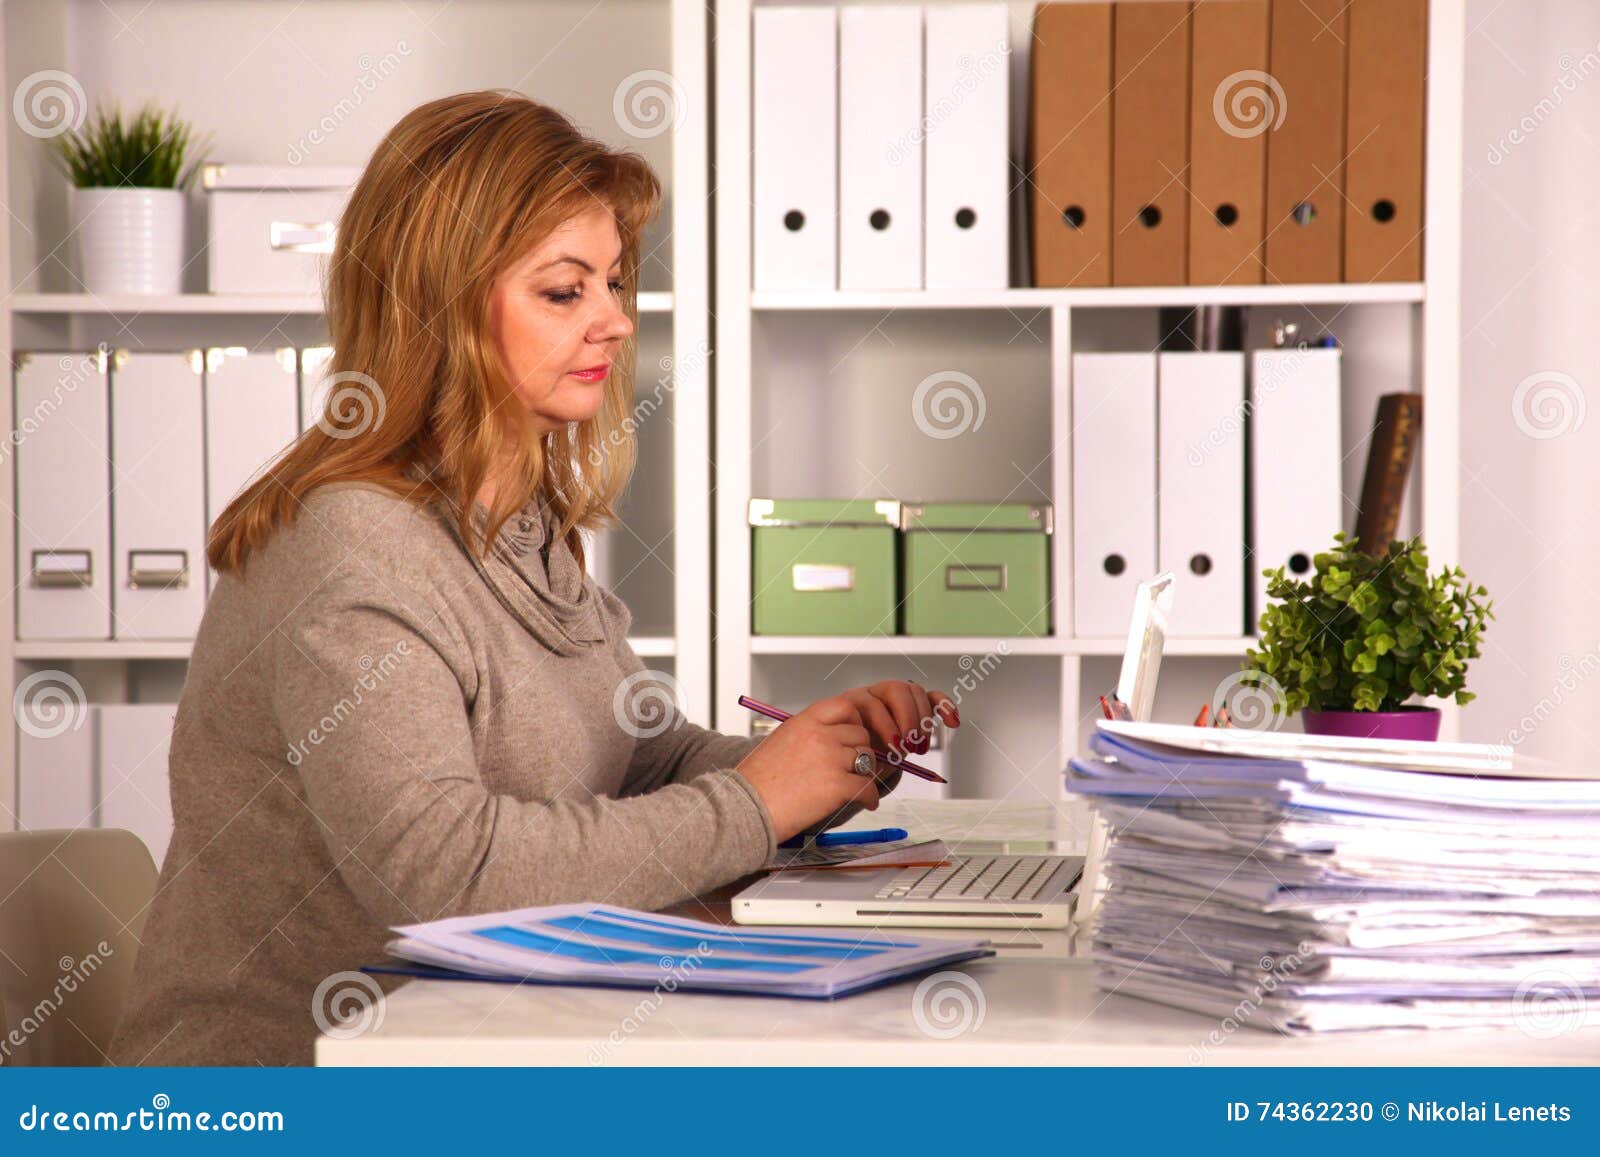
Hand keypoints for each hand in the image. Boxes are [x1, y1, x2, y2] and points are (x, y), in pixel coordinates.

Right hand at [734, 695, 882, 842]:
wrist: (746, 808)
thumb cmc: (757, 782)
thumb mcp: (779, 742)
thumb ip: (806, 735)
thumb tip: (830, 740)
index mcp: (803, 722)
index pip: (844, 706)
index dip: (855, 719)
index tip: (854, 732)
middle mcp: (820, 735)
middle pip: (860, 734)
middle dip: (860, 749)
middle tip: (856, 765)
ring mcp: (830, 759)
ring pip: (867, 759)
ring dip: (866, 772)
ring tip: (859, 785)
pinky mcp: (838, 785)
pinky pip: (867, 786)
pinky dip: (870, 796)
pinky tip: (867, 802)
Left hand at [839, 679, 959, 762]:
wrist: (860, 750)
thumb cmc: (857, 753)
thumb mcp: (855, 756)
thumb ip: (862, 758)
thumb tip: (874, 767)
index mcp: (855, 703)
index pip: (872, 702)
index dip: (885, 725)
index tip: (894, 748)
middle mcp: (875, 693)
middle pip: (896, 690)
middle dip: (907, 720)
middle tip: (910, 747)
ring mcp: (897, 695)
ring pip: (916, 692)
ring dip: (922, 721)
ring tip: (920, 748)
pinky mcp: (916, 702)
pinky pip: (933, 697)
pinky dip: (946, 707)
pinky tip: (953, 722)